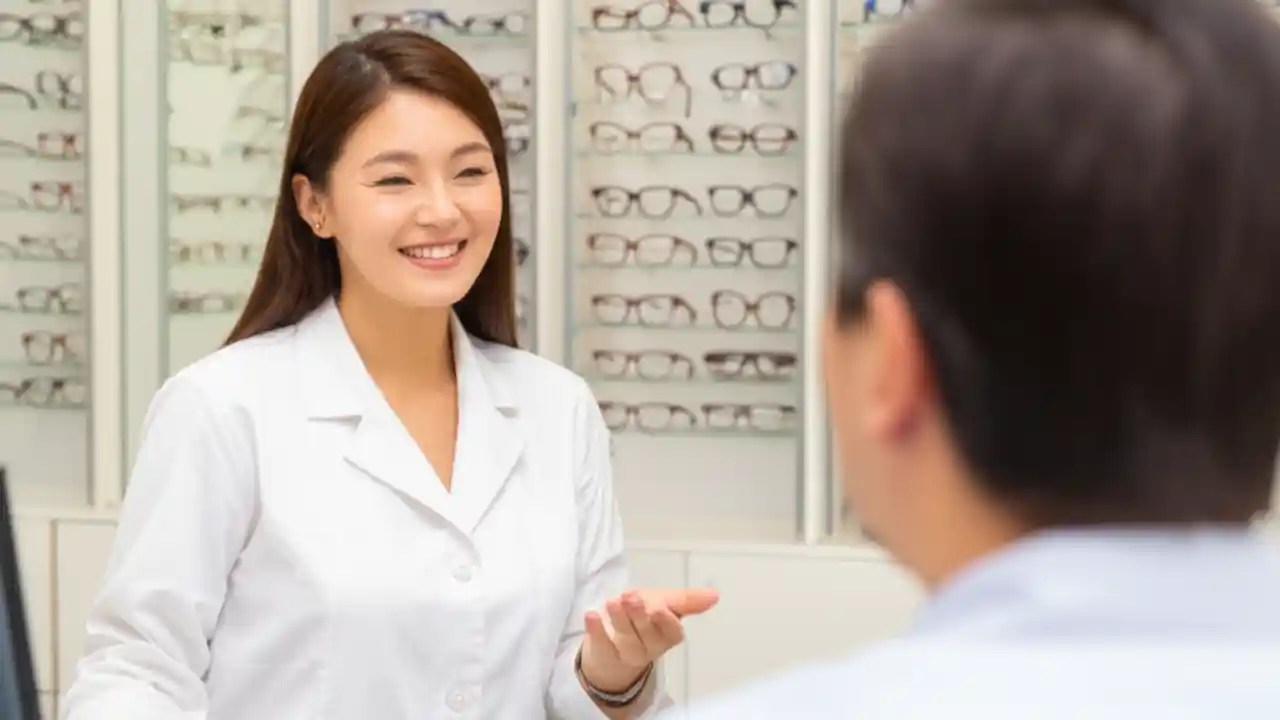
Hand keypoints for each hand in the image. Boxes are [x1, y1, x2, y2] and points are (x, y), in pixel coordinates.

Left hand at [579, 587, 719, 692]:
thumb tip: (715, 594)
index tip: (658, 607)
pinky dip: (596, 630)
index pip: (671, 632)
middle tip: (630, 596)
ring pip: (625, 638)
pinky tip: (591, 615)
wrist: (615, 643)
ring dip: (618, 619)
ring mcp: (626, 652)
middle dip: (639, 615)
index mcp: (667, 634)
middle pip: (646, 633)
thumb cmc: (645, 618)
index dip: (665, 621)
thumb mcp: (666, 603)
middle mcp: (649, 646)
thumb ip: (688, 600)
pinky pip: (602, 644)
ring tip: (612, 602)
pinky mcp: (604, 654)